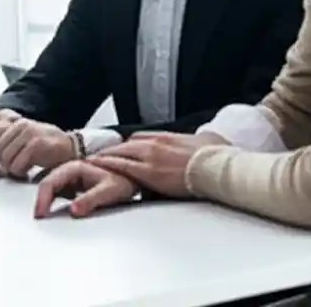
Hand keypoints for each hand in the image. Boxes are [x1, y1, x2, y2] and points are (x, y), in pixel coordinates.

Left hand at [0, 118, 75, 178]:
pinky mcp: (36, 145)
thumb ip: (7, 151)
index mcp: (16, 123)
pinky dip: (20, 172)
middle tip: (14, 169)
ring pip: (6, 158)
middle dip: (3, 164)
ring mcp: (29, 134)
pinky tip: (27, 172)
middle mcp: (21, 126)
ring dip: (12, 170)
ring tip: (22, 170)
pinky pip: (17, 164)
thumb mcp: (25, 143)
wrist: (72, 148)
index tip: (5, 160)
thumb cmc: (48, 148)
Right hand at [34, 160, 138, 218]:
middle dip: (40, 201)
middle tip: (38, 218)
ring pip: (50, 188)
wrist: (133, 180)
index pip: (51, 181)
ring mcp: (70, 178)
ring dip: (44, 202)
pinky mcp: (73, 187)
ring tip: (42, 217)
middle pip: (47, 184)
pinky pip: (57, 194)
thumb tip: (73, 209)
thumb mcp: (109, 191)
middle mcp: (70, 171)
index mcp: (75, 167)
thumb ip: (91, 199)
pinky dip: (51, 203)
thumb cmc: (123, 182)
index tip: (41, 214)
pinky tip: (51, 214)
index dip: (43, 198)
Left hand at [88, 131, 222, 197]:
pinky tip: (99, 169)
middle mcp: (156, 144)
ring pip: (120, 154)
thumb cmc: (217, 157)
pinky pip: (123, 168)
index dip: (129, 145)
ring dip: (106, 157)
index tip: (123, 149)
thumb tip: (201, 144)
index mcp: (168, 138)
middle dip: (113, 150)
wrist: (218, 168)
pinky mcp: (149, 173)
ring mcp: (151, 158)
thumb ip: (196, 143)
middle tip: (99, 156)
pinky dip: (109, 167)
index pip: (141, 138)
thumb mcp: (205, 142)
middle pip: (126, 145)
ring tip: (92, 161)